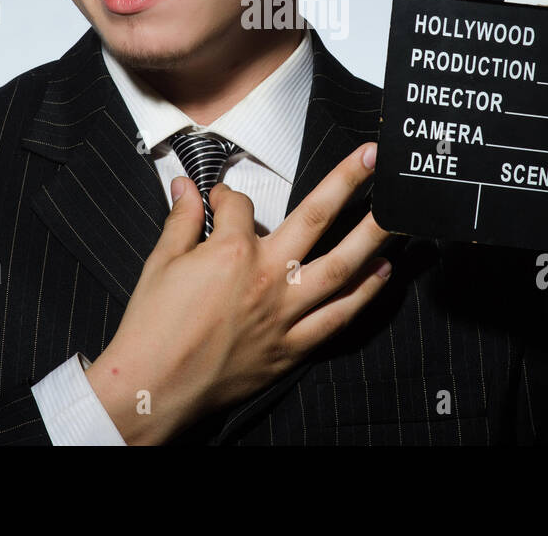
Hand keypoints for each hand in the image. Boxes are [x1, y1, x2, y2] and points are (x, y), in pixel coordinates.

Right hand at [86, 141, 392, 444]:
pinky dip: (364, 295)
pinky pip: (337, 318)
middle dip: (346, 182)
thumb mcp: (160, 263)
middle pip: (316, 217)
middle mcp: (267, 277)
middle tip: (373, 158)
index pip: (240, 205)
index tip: (219, 195)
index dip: (227, 193)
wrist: (152, 388)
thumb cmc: (151, 327)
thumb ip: (181, 219)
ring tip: (396, 214)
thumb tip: (186, 185)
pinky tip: (382, 273)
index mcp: (231, 252)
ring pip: (341, 267)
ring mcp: (284, 314)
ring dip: (373, 236)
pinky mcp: (291, 348)